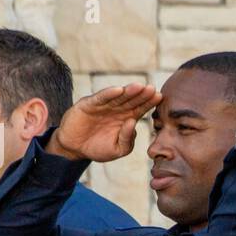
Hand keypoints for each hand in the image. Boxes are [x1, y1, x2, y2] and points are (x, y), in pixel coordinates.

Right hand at [46, 84, 161, 162]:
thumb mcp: (118, 149)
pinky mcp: (89, 104)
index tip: (160, 97)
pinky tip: (118, 90)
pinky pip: (100, 98)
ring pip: (118, 97)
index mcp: (126, 118)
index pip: (140, 109)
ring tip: (139, 86)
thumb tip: (133, 123)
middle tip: (152, 89)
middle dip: (142, 95)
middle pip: (132, 100)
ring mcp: (103, 106)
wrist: (75, 148)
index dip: (149, 103)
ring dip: (128, 91)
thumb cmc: (98, 148)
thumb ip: (128, 139)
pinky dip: (109, 94)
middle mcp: (117, 109)